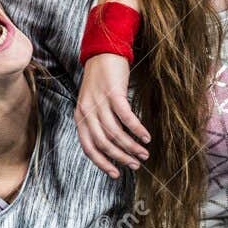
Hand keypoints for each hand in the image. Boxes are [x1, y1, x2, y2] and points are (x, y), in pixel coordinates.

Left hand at [76, 54, 147, 176]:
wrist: (103, 53)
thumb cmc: (101, 81)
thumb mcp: (93, 103)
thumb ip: (97, 122)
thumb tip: (112, 145)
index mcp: (80, 116)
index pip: (88, 147)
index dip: (102, 163)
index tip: (116, 173)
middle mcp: (87, 111)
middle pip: (103, 143)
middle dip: (121, 157)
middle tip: (136, 164)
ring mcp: (99, 102)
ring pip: (115, 132)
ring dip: (131, 146)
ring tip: (144, 153)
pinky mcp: (113, 93)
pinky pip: (126, 117)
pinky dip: (137, 129)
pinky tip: (146, 137)